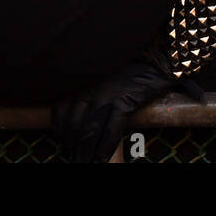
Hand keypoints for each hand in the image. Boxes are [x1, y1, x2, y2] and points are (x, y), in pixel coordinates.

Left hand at [52, 49, 200, 162]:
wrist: (156, 56)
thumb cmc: (129, 63)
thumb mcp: (101, 69)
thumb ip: (87, 84)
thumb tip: (77, 107)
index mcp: (83, 78)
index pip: (60, 107)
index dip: (60, 127)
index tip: (61, 138)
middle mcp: (91, 87)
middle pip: (73, 123)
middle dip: (72, 143)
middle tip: (73, 155)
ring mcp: (107, 95)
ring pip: (89, 130)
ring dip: (86, 149)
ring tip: (86, 160)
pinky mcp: (125, 102)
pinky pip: (111, 130)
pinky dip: (105, 147)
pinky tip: (102, 157)